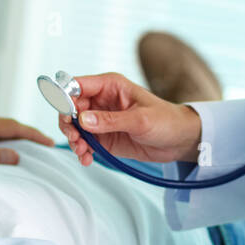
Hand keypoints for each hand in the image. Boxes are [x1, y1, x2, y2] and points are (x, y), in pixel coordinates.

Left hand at [0, 112, 55, 164]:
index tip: (49, 142)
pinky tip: (7, 151)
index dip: (32, 134)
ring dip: (16, 137)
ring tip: (33, 149)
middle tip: (47, 146)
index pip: (11, 126)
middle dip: (28, 134)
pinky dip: (3, 141)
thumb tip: (16, 155)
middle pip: (7, 125)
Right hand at [57, 71, 200, 166]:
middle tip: (74, 138)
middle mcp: (102, 101)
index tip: (66, 115)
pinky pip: (84, 142)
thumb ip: (110, 120)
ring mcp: (101, 120)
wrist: (179, 141)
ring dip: (73, 140)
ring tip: (82, 152)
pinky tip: (87, 159)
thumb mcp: (140, 120)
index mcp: (110, 86)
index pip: (78, 85)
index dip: (66, 97)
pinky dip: (81, 151)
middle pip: (71, 108)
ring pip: (74, 126)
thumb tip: (82, 119)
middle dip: (68, 123)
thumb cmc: (166, 121)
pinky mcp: (103, 137)